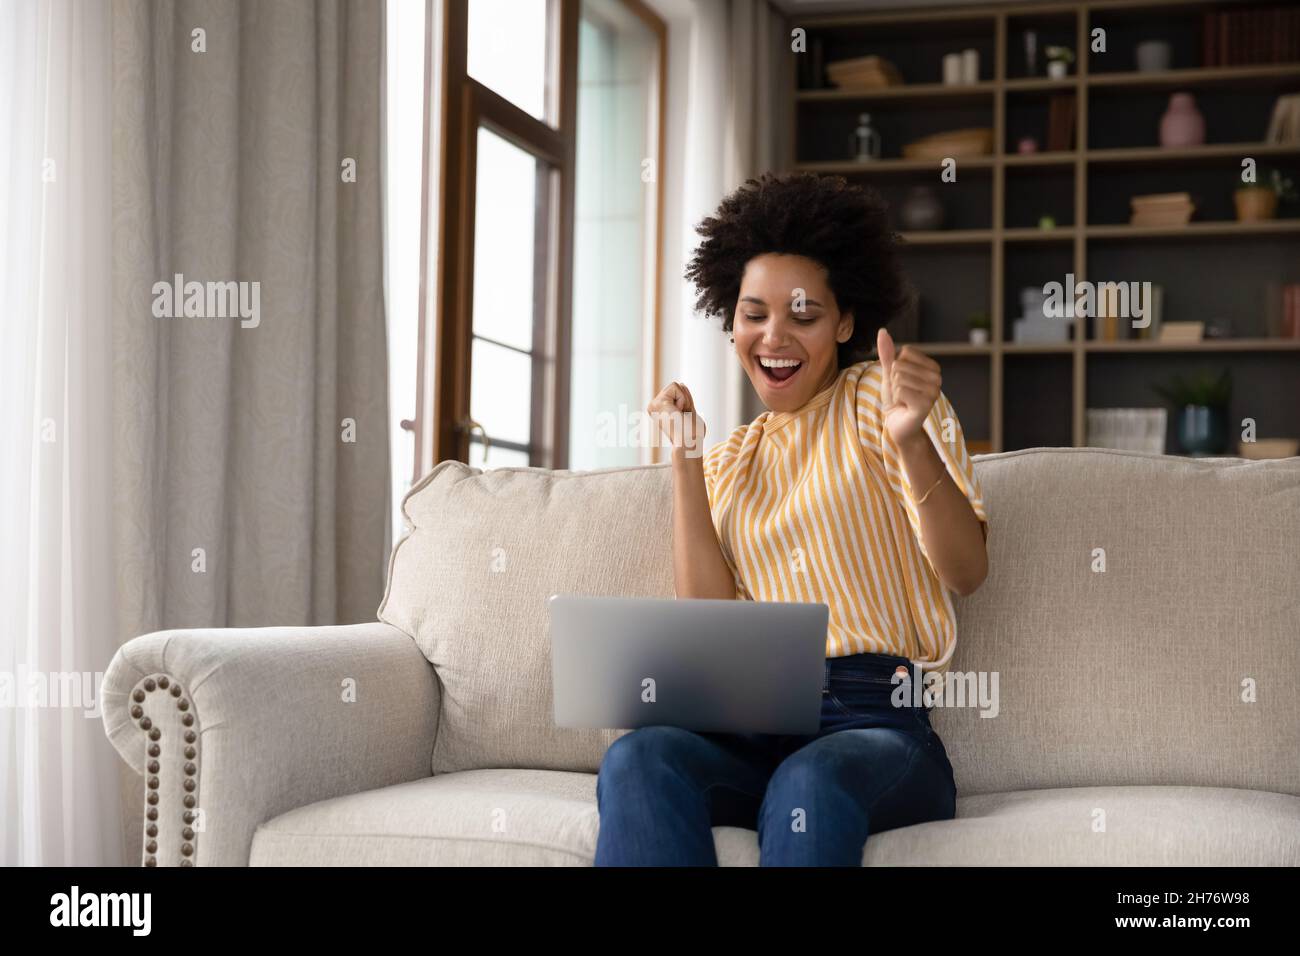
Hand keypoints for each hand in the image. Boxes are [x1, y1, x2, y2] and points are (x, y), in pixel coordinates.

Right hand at [648, 381, 706, 455]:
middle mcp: (653, 407)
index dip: (686, 401)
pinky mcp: (658, 403)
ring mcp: (653, 405)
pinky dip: (683, 398)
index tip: (684, 416)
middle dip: (686, 399)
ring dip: (685, 400)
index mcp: (659, 410)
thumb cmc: (692, 434)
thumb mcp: (688, 410)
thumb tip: (680, 385)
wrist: (689, 443)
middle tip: (683, 416)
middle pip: (676, 385)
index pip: (677, 391)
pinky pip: (675, 386)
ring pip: (676, 385)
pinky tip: (679, 412)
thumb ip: (683, 398)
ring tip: (681, 415)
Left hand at [877, 327, 940, 444]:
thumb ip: (887, 353)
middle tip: (901, 394)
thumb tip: (882, 331)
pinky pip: (900, 390)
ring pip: (899, 377)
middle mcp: (937, 377)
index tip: (902, 383)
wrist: (898, 425)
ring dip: (895, 391)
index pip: (904, 352)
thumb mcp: (889, 373)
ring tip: (903, 401)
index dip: (895, 368)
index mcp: (933, 367)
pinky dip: (896, 399)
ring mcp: (934, 391)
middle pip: (900, 365)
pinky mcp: (926, 404)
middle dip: (894, 381)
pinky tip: (904, 407)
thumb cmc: (896, 399)